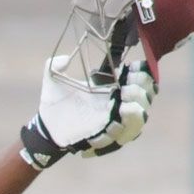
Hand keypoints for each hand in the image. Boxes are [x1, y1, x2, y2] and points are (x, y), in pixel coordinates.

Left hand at [20, 57, 157, 169]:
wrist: (46, 128)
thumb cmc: (53, 105)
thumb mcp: (53, 79)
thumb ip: (54, 64)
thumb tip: (65, 59)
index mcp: (110, 87)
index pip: (140, 77)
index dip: (142, 71)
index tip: (132, 67)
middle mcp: (117, 103)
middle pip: (147, 94)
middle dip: (143, 86)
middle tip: (127, 85)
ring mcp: (115, 120)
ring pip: (142, 114)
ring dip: (138, 104)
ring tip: (125, 98)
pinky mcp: (110, 134)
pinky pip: (129, 131)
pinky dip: (131, 120)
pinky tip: (123, 109)